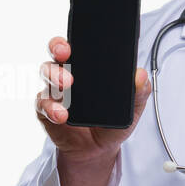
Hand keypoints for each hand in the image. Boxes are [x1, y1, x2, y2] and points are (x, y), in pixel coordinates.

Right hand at [36, 36, 150, 162]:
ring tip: (66, 84)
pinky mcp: (46, 109)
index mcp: (88, 68)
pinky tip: (61, 114)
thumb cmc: (112, 122)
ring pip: (47, 73)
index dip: (76, 37)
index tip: (79, 36)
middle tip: (65, 53)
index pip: (79, 45)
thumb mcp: (131, 108)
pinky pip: (43, 104)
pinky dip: (51, 108)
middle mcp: (68, 73)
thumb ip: (139, 91)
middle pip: (57, 53)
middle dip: (58, 47)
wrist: (99, 149)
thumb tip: (141, 75)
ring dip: (54, 75)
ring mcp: (55, 91)